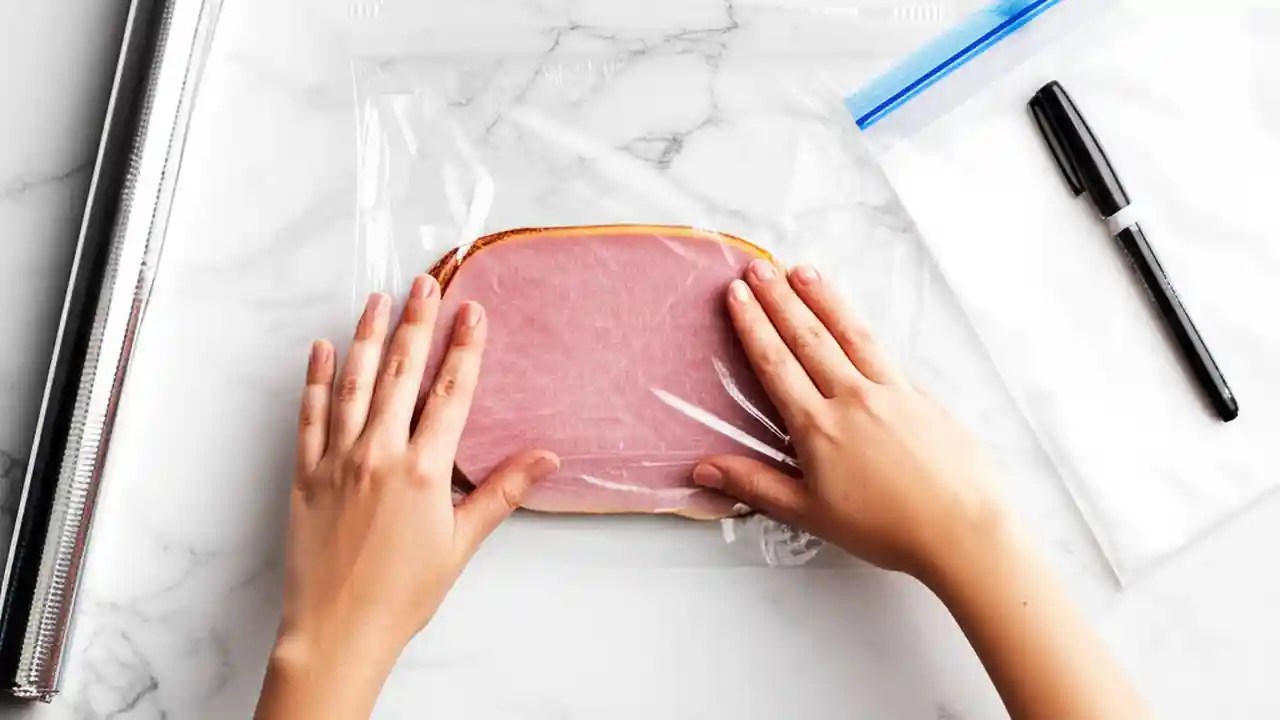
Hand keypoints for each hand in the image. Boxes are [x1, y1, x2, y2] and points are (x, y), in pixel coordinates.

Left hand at [257, 276, 557, 719]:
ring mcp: (337, 460)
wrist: (338, 631)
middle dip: (418, 324)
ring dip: (369, 337)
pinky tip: (323, 349)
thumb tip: (545, 458)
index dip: (465, 349)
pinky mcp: (305, 474)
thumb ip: (500, 492)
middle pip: (403, 374)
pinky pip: (310, 415)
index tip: (473, 311)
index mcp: (423, 471)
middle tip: (427, 283)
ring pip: (355, 384)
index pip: (450, 393)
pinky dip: (317, 379)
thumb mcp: (461, 544)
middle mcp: (379, 455)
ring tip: (380, 299)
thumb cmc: (403, 594)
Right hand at [692, 260, 1006, 581]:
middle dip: (779, 298)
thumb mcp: (809, 514)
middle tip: (759, 267)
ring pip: (850, 332)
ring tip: (802, 271)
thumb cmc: (885, 529)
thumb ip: (753, 486)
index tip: (737, 293)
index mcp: (818, 426)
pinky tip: (853, 318)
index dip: (753, 325)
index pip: (776, 363)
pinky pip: (883, 352)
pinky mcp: (922, 394)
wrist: (962, 530)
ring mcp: (891, 390)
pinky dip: (861, 328)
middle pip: (808, 336)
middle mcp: (852, 397)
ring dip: (823, 298)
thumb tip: (702, 470)